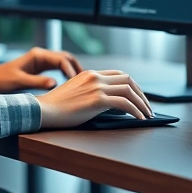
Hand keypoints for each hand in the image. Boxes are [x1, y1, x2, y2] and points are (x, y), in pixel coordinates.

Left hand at [0, 47, 83, 92]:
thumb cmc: (0, 80)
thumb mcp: (18, 82)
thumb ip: (37, 82)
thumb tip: (56, 84)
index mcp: (37, 55)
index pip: (61, 60)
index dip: (71, 70)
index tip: (77, 82)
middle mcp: (40, 56)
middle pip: (66, 58)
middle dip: (76, 68)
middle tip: (86, 82)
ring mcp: (40, 61)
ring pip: (62, 63)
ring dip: (72, 70)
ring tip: (81, 84)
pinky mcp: (38, 69)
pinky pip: (57, 69)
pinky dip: (65, 74)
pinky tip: (70, 85)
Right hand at [35, 70, 153, 128]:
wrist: (43, 110)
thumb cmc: (57, 106)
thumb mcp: (76, 92)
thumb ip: (91, 91)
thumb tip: (108, 102)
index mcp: (90, 73)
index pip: (119, 74)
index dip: (132, 86)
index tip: (138, 97)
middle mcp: (95, 77)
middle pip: (128, 80)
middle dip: (141, 94)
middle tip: (147, 107)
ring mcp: (96, 87)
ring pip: (129, 90)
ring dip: (142, 103)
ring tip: (147, 114)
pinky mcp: (97, 100)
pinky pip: (124, 103)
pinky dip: (136, 111)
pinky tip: (139, 119)